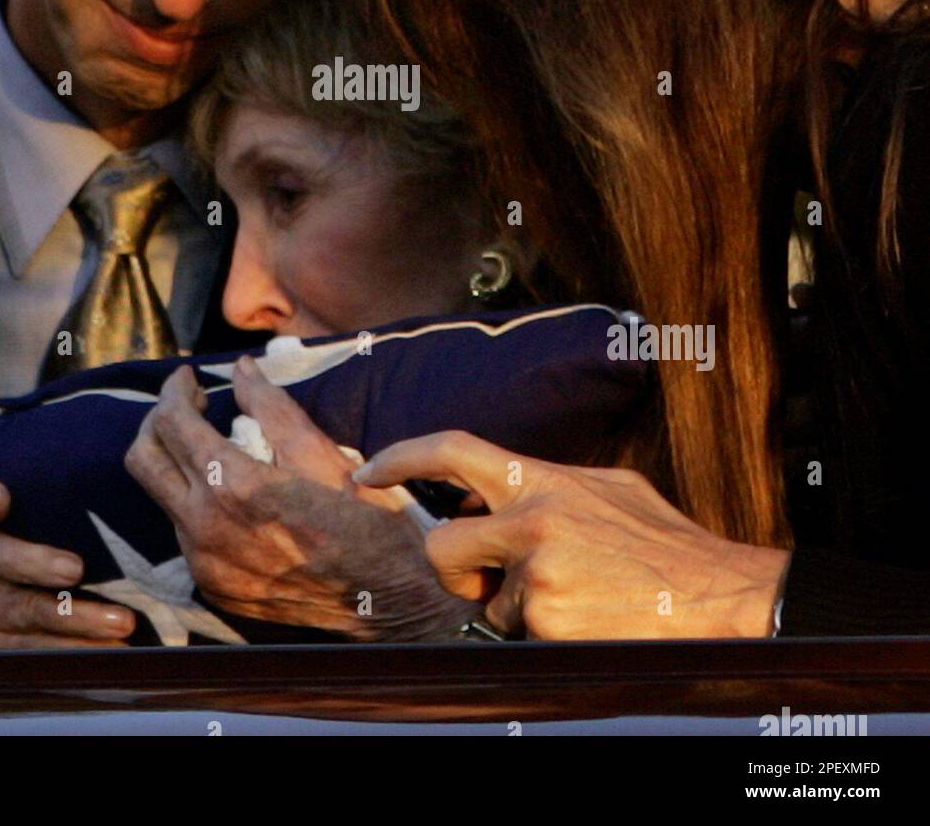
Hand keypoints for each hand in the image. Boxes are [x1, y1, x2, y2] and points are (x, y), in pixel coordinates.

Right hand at [0, 481, 136, 648]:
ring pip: (23, 612)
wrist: (26, 599)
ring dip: (75, 619)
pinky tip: (106, 649)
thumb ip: (66, 505)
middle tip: (76, 569)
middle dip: (38, 564)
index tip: (1, 497)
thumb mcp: (52, 519)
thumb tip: (127, 478)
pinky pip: (29, 653)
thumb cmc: (55, 543)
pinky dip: (72, 651)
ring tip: (119, 622)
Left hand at [124, 358, 479, 640]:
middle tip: (190, 405)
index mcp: (234, 487)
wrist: (388, 599)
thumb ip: (271, 406)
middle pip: (142, 460)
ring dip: (178, 465)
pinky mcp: (214, 589)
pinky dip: (198, 505)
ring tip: (215, 449)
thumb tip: (240, 368)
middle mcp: (206, 530)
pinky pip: (186, 536)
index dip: (174, 390)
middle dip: (158, 421)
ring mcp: (205, 565)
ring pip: (161, 499)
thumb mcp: (322, 451)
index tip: (190, 378)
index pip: (171, 423)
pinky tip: (234, 498)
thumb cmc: (364, 518)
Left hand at [356, 432, 790, 639]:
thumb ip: (546, 484)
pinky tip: (588, 621)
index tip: (367, 472)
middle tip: (485, 581)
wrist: (719, 598)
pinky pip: (519, 636)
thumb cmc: (663, 544)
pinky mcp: (547, 626)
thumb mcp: (605, 489)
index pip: (452, 449)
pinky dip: (543, 636)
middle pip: (443, 546)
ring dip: (516, 609)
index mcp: (544, 480)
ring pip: (487, 604)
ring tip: (577, 598)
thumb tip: (498, 484)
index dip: (400, 456)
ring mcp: (538, 577)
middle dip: (454, 570)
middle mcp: (533, 521)